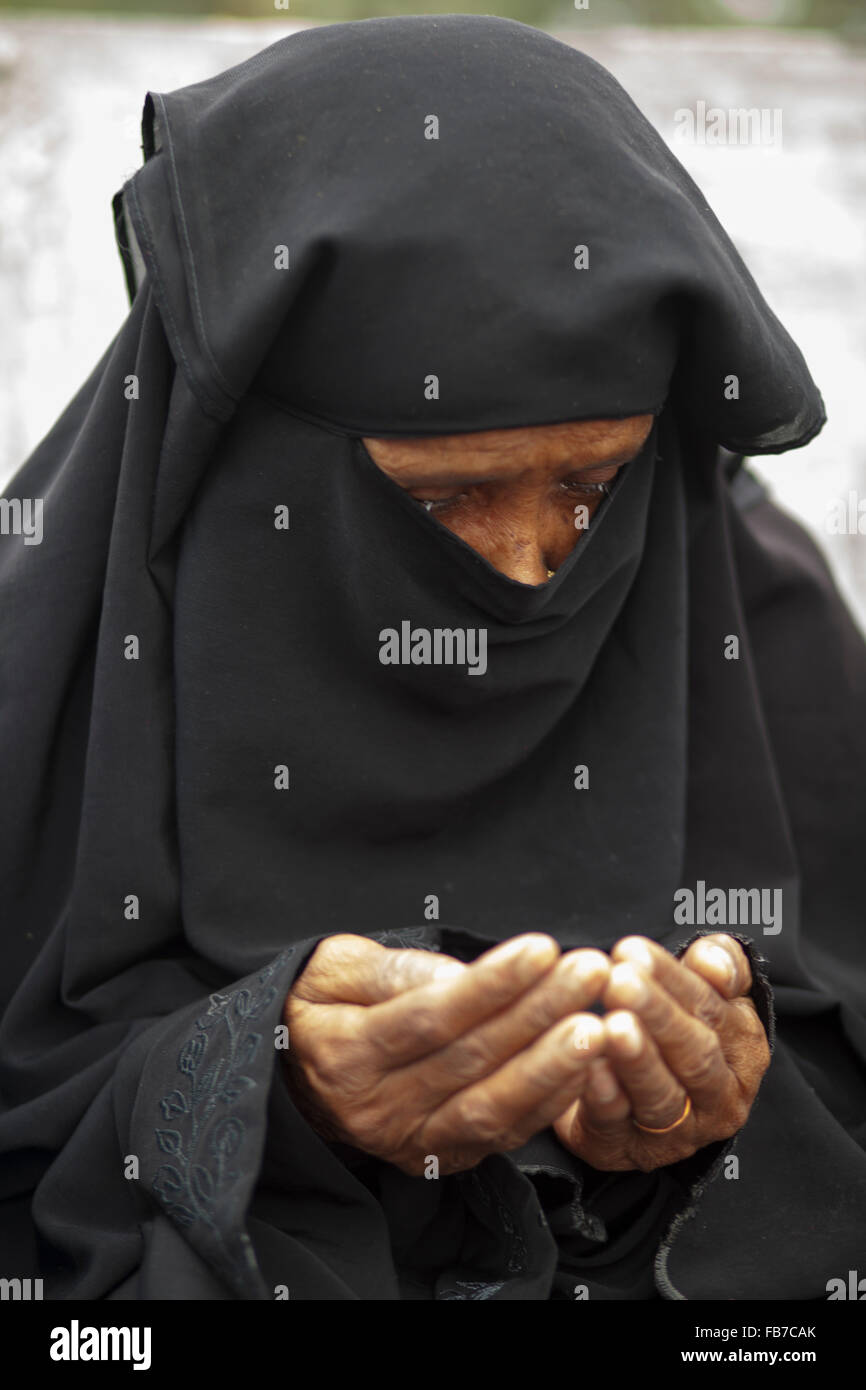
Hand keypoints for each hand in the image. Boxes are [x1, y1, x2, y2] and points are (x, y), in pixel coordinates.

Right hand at [283, 932, 610, 1174]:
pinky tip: (588, 1065)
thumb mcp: (330, 969)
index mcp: (346, 1054)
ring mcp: (411, 1141)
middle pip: (471, 1060)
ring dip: (555, 1066)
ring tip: (603, 1024)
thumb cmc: (316, 1010)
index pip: (430, 1018)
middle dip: (540, 1014)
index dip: (490, 986)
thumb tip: (456, 978)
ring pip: (493, 1108)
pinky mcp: (440, 1158)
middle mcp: (377, 1109)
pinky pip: (503, 1134)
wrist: (290, 1079)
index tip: (543, 949)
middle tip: (591, 974)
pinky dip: (549, 1100)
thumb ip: (391, 972)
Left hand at [553, 933, 770, 1171]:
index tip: (632, 951)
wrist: (637, 1101)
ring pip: (661, 1096)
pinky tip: (588, 1069)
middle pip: (694, 1053)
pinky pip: (617, 1126)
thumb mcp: (707, 995)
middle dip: (656, 1014)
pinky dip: (604, 1097)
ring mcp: (678, 1133)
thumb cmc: (672, 1031)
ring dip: (636, 1059)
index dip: (672, 978)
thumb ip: (719, 967)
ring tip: (612, 1026)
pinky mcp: (628, 1151)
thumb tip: (711, 958)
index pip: (711, 1008)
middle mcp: (719, 1097)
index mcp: (742, 1050)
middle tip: (619, 981)